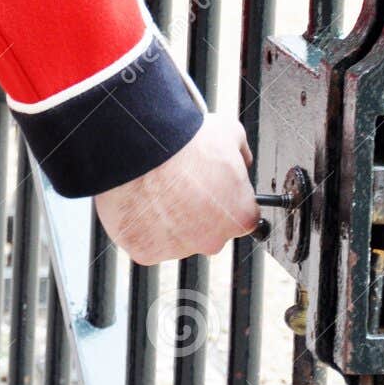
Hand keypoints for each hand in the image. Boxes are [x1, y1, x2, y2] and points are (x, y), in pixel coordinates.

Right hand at [94, 113, 257, 265]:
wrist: (143, 147)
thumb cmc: (186, 142)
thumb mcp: (230, 133)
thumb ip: (242, 154)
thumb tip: (241, 159)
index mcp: (240, 216)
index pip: (242, 215)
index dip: (228, 197)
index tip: (215, 186)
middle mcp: (212, 241)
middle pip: (210, 231)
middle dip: (199, 212)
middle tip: (183, 184)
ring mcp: (178, 249)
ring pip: (177, 237)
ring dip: (171, 219)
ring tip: (158, 188)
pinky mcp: (146, 251)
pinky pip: (147, 240)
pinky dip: (144, 225)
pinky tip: (141, 200)